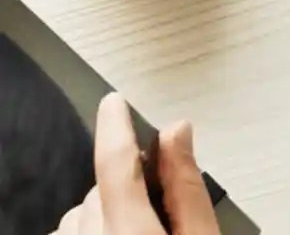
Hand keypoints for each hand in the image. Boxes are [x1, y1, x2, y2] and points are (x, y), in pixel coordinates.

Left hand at [51, 93, 219, 234]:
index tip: (114, 102)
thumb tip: (176, 132)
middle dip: (129, 188)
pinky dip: (89, 230)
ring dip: (106, 213)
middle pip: (102, 190)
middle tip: (160, 208)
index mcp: (129, 230)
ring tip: (139, 233)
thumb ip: (187, 189)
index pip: (114, 161)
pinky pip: (69, 231)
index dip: (115, 126)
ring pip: (83, 212)